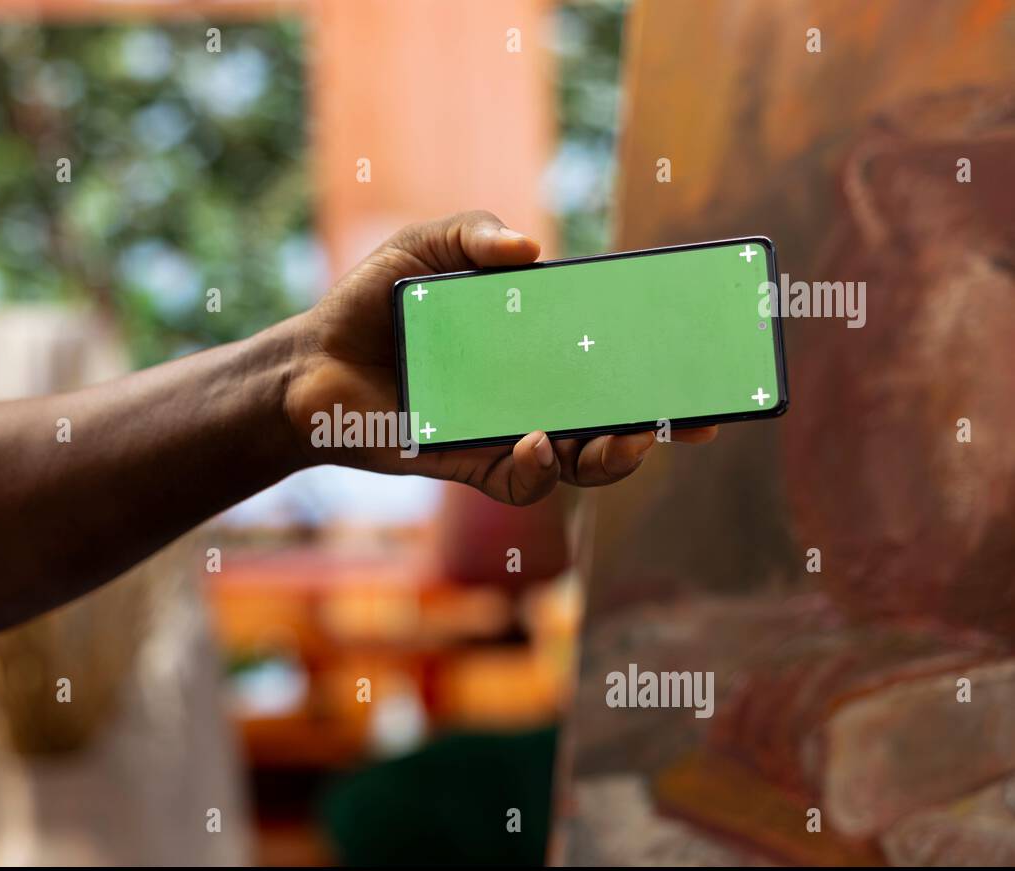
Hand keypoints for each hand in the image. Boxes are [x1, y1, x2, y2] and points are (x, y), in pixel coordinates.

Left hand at [283, 210, 716, 504]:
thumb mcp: (422, 248)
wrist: (308, 363)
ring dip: (616, 456)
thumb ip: (474, 233)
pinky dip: (540, 469)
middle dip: (663, 425)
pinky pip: (519, 483)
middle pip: (614, 418)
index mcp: (533, 342)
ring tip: (629, 436)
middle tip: (694, 420)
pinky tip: (541, 442)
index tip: (716, 362)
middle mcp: (530, 392)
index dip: (666, 363)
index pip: (613, 355)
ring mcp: (503, 432)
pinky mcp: (467, 466)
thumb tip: (534, 250)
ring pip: (580, 462)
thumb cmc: (371, 304)